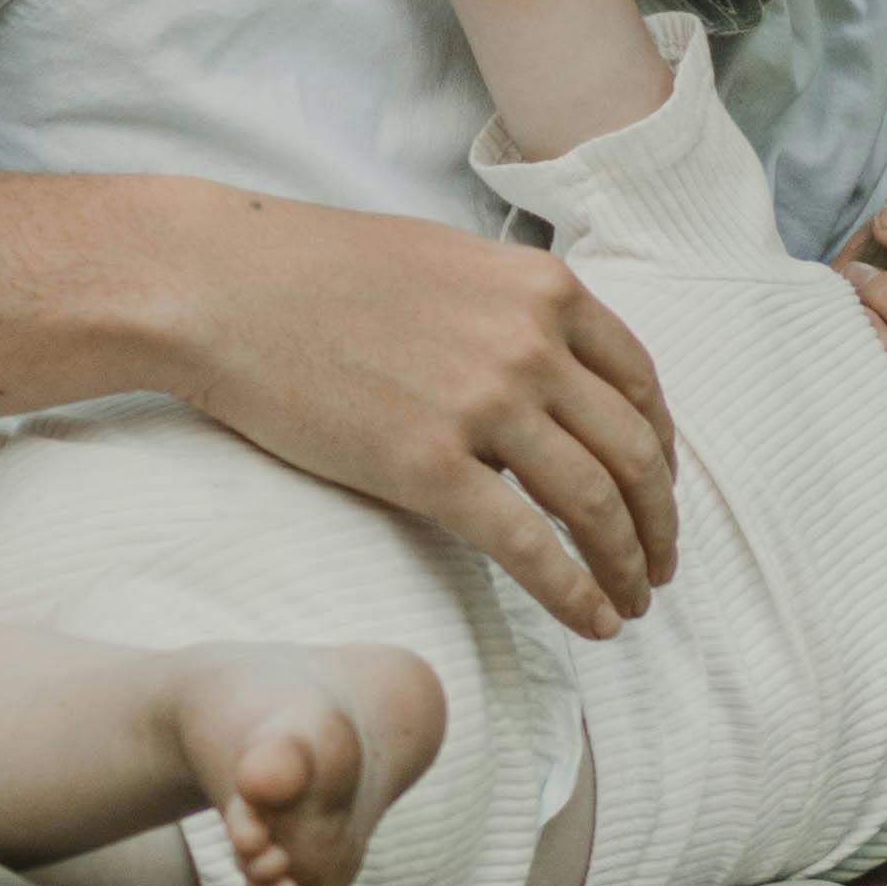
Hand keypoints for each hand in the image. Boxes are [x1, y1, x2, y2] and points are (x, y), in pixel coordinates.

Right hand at [166, 200, 679, 639]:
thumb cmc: (312, 269)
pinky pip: (529, 546)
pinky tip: (591, 622)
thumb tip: (537, 367)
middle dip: (658, 519)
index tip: (658, 489)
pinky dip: (573, 592)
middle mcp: (530, 344)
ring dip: (626, 563)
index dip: (662, 448)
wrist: (224, 285)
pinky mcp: (429, 466)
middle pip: (634, 450)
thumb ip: (507, 311)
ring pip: (596, 503)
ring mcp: (484, 405)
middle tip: (658, 566)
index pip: (639, 382)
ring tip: (630, 602)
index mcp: (542, 289)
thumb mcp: (444, 263)